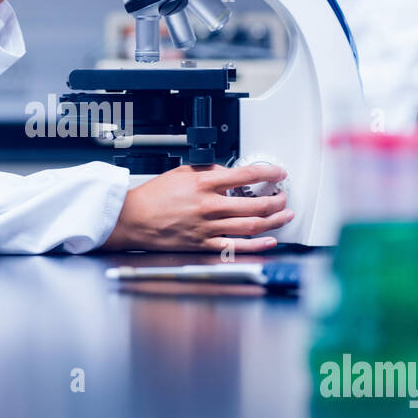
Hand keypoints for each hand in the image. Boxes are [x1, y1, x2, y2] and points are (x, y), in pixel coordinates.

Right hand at [101, 163, 293, 253]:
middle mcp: (209, 206)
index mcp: (204, 184)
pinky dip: (257, 244)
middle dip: (277, 200)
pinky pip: (237, 246)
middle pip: (256, 203)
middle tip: (283, 196)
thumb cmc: (152, 198)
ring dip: (274, 220)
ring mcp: (208, 227)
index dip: (269, 172)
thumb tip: (227, 172)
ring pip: (252, 225)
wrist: (133, 220)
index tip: (278, 173)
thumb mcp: (180, 172)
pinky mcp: (204, 244)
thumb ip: (207, 170)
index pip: (247, 174)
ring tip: (285, 215)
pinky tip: (270, 239)